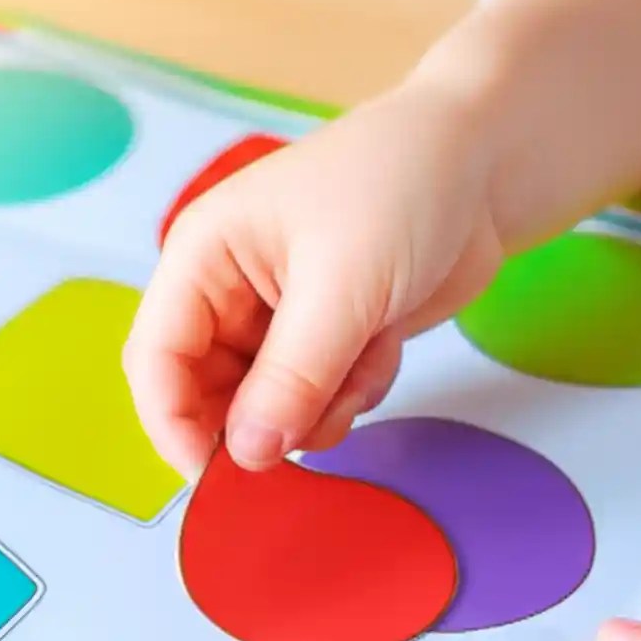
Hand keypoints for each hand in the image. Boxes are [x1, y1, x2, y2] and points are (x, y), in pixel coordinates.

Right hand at [122, 78, 504, 479]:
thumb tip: (246, 455)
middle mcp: (230, 291)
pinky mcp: (328, 339)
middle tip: (313, 426)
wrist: (484, 163)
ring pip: (268, 409)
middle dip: (258, 421)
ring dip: (317, 409)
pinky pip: (320, 401)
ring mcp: (280, 318)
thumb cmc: (398, 186)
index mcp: (203, 257)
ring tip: (363, 362)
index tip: (216, 477)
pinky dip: (353, 390)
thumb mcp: (341, 285)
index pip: (156, 357)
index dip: (173, 423)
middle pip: (207, 393)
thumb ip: (292, 377)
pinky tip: (384, 344)